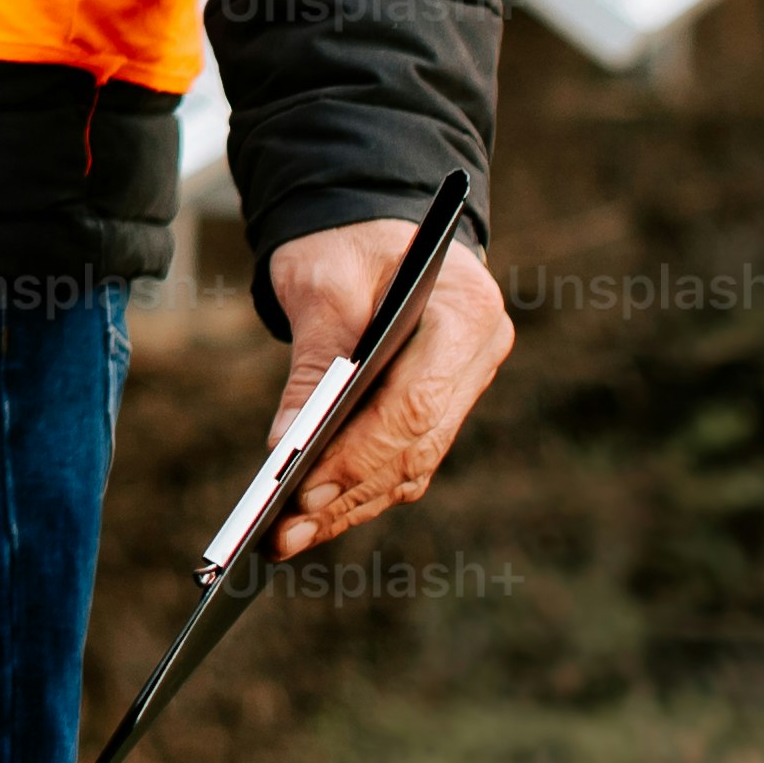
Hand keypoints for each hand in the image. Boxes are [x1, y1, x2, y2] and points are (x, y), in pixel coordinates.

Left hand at [252, 214, 509, 557]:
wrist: (374, 221)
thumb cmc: (346, 241)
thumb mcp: (321, 282)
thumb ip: (314, 361)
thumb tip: (285, 447)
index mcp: (468, 311)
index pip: (416, 402)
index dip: (361, 453)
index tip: (304, 488)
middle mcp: (481, 355)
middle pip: (415, 444)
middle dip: (347, 491)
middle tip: (282, 531)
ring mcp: (467, 386)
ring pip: (411, 465)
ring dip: (348, 506)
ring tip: (283, 541)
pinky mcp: (442, 407)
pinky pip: (404, 461)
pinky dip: (357, 491)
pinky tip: (309, 520)